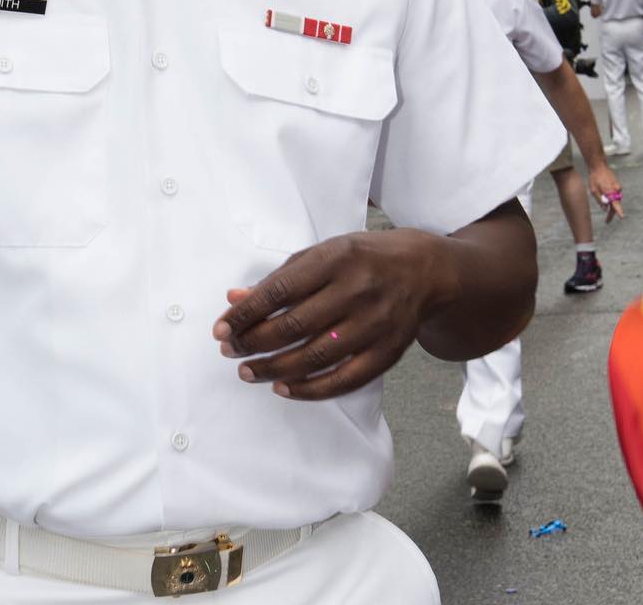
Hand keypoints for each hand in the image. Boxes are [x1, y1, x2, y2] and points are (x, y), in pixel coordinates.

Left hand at [211, 230, 451, 401]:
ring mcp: (374, 324)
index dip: (246, 313)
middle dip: (254, 342)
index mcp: (335, 259)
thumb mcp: (321, 254)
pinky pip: (344, 379)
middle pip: (294, 326)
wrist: (423, 270)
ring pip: (315, 356)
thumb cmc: (361, 259)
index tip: (220, 328)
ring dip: (274, 368)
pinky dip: (310, 388)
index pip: (280, 291)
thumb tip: (234, 299)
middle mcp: (356, 291)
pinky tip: (284, 387)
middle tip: (229, 351)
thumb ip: (280, 278)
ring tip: (249, 371)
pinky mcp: (387, 353)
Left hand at [588, 163, 623, 220]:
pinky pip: (615, 194)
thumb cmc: (594, 178)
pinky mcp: (617, 185)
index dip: (618, 211)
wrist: (599, 166)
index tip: (621, 217)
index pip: (615, 203)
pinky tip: (603, 193)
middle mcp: (615, 190)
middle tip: (607, 221)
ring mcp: (617, 187)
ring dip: (611, 205)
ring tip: (601, 201)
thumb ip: (599, 200)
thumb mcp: (593, 190)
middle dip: (612, 213)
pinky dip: (611, 197)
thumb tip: (605, 208)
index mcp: (609, 192)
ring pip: (615, 200)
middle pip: (616, 205)